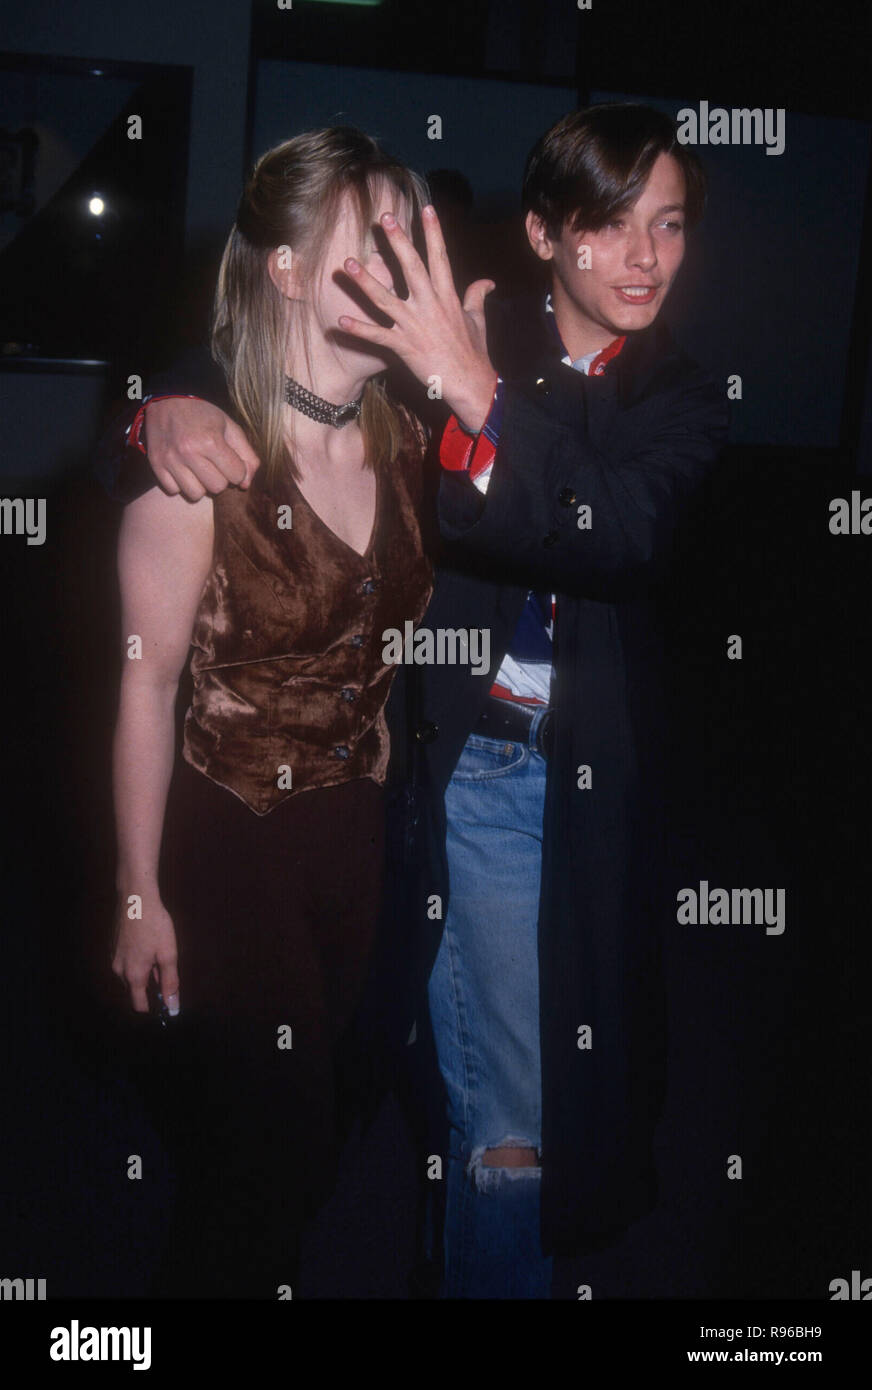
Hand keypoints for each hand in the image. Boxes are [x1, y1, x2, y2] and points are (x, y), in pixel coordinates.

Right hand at [111, 893, 179, 1015]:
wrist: (135, 898)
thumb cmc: (155, 925)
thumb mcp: (168, 954)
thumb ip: (170, 982)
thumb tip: (173, 1005)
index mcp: (133, 975)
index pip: (138, 1005)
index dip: (152, 1008)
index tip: (165, 1004)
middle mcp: (119, 970)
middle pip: (134, 991)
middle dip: (149, 988)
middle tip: (165, 970)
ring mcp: (114, 958)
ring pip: (130, 976)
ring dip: (143, 973)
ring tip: (158, 953)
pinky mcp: (113, 947)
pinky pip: (126, 963)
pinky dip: (137, 962)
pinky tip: (148, 946)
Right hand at [145, 397, 260, 500]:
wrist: (166, 400)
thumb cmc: (202, 414)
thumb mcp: (229, 427)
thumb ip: (246, 455)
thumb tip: (246, 485)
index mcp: (211, 441)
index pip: (237, 475)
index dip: (237, 469)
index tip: (229, 460)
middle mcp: (189, 452)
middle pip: (217, 488)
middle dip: (220, 478)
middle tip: (213, 463)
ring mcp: (171, 460)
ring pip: (195, 494)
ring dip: (200, 485)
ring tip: (198, 469)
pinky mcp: (156, 465)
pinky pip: (174, 491)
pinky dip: (180, 484)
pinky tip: (182, 469)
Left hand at [338, 205, 497, 432]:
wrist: (471, 383)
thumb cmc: (474, 352)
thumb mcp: (477, 320)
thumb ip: (476, 296)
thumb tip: (487, 282)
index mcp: (447, 296)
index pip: (440, 257)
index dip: (434, 232)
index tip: (427, 208)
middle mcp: (430, 306)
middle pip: (411, 268)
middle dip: (398, 242)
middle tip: (384, 218)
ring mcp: (415, 326)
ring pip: (385, 299)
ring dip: (365, 282)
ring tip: (348, 263)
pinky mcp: (404, 347)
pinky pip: (378, 337)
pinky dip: (360, 330)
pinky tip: (341, 321)